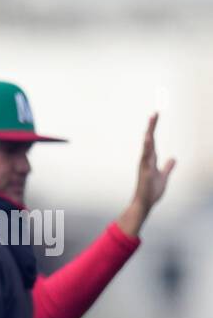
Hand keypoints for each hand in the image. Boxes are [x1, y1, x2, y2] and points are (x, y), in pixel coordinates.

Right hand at [117, 113, 175, 235]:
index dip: (154, 130)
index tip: (155, 117)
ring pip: (147, 146)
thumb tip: (173, 159)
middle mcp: (146, 160)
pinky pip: (145, 156)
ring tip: (151, 121)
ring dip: (149, 133)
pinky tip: (148, 138)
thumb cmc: (151, 192)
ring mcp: (144, 165)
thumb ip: (168, 167)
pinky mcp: (145, 171)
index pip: (153, 142)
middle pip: (149, 140)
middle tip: (154, 113)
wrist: (144, 204)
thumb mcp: (164, 177)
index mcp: (151, 161)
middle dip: (152, 127)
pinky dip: (147, 147)